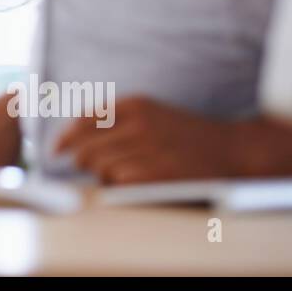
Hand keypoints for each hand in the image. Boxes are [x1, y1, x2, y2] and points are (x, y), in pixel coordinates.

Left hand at [54, 96, 247, 183]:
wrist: (234, 150)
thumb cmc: (188, 135)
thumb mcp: (152, 114)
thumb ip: (117, 119)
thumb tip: (75, 138)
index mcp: (135, 105)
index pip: (84, 120)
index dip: (66, 138)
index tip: (57, 151)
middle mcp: (139, 123)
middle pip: (86, 147)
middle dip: (83, 160)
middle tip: (88, 168)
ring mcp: (149, 148)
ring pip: (100, 167)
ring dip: (103, 175)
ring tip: (120, 174)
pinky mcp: (158, 172)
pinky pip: (120, 181)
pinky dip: (120, 184)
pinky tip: (133, 182)